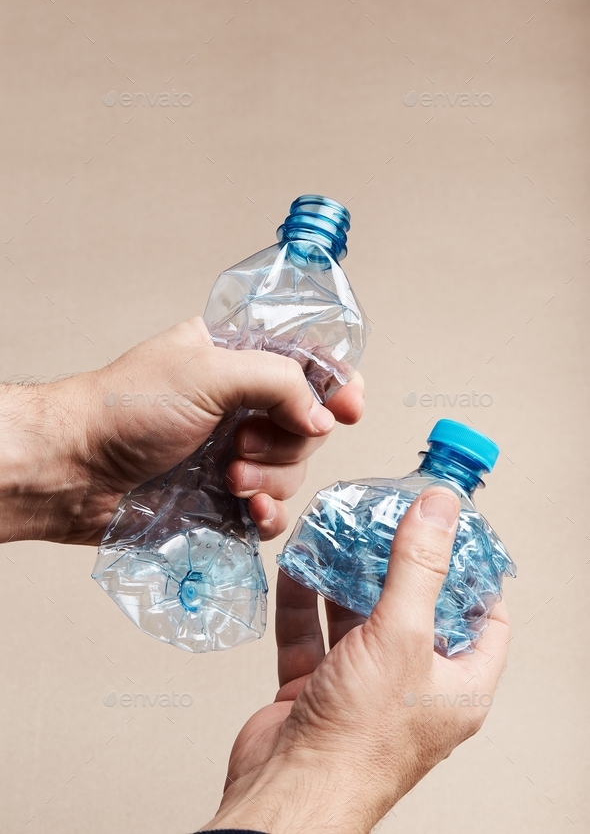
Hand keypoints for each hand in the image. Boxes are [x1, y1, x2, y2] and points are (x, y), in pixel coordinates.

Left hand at [0, 317, 362, 544]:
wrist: (74, 472)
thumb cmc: (126, 409)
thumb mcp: (206, 373)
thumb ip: (277, 382)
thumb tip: (323, 416)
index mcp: (235, 360)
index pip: (307, 362)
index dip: (336, 384)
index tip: (350, 407)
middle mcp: (239, 406)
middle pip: (306, 424)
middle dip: (284, 441)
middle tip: (241, 445)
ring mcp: (232, 453)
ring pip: (292, 470)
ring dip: (270, 479)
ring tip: (228, 479)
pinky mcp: (222, 499)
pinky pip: (270, 510)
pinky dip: (267, 514)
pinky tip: (247, 512)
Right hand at [202, 487, 510, 833]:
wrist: (289, 790)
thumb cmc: (359, 741)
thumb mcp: (401, 636)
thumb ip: (418, 568)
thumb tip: (440, 510)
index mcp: (456, 684)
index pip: (483, 619)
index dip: (473, 573)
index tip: (454, 530)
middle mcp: (411, 686)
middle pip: (412, 609)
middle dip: (396, 564)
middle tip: (387, 522)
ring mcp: (362, 687)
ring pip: (356, 618)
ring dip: (343, 578)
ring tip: (338, 534)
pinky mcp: (316, 689)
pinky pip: (311, 633)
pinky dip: (302, 600)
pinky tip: (297, 566)